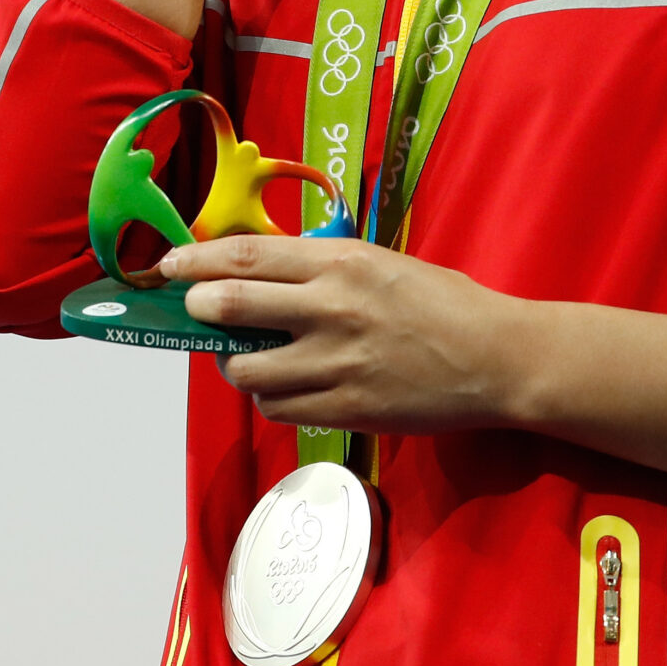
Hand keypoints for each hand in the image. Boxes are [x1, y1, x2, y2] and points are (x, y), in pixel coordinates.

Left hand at [170, 233, 522, 433]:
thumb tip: (251, 273)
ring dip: (232, 363)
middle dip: (198, 309)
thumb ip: (317, 268)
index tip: (169, 265)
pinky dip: (269, 397)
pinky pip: (277, 408)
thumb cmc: (440, 304)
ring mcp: (336, 364)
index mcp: (340, 263)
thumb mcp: (378, 262)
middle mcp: (331, 309)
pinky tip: (284, 386)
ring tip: (245, 357)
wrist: (497, 359)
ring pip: (245, 369)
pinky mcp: (346, 409)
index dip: (195, 261)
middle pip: (229, 307)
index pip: (244, 256)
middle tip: (197, 310)